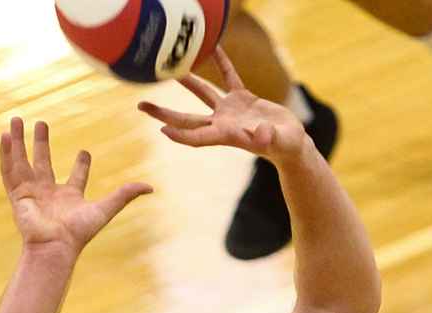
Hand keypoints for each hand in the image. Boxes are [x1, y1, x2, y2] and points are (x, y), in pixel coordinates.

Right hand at [0, 117, 151, 252]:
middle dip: (41, 143)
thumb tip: (151, 187)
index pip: (77, 177)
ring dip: (18, 141)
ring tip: (15, 120)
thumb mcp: (105, 209)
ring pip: (21, 161)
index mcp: (70, 197)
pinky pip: (8, 170)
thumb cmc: (78, 233)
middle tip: (41, 123)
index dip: (82, 164)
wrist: (54, 246)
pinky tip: (4, 136)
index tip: (86, 152)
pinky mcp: (17, 195)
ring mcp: (31, 193)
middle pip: (43, 162)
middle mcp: (49, 193)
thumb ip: (124, 196)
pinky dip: (5, 153)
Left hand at [137, 49, 306, 161]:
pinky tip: (214, 46)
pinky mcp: (242, 99)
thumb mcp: (280, 143)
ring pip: (202, 93)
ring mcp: (230, 111)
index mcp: (227, 135)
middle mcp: (222, 123)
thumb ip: (268, 138)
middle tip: (140, 106)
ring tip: (169, 69)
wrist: (291, 144)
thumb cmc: (286, 147)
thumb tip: (260, 134)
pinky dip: (222, 62)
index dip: (181, 135)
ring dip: (186, 81)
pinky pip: (228, 77)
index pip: (198, 136)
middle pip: (186, 118)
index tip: (162, 129)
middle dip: (164, 113)